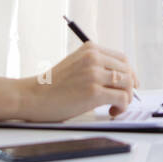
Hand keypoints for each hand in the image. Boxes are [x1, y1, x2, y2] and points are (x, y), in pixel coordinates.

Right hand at [19, 41, 140, 122]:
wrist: (32, 96)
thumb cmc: (52, 86)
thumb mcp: (75, 65)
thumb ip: (95, 66)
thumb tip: (121, 78)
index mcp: (90, 49)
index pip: (122, 59)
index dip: (130, 73)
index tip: (129, 86)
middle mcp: (93, 58)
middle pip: (127, 71)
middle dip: (129, 88)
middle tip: (122, 100)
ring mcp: (94, 74)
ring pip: (127, 85)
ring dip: (126, 99)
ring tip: (114, 107)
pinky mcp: (93, 92)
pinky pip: (121, 99)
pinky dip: (121, 107)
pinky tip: (111, 112)